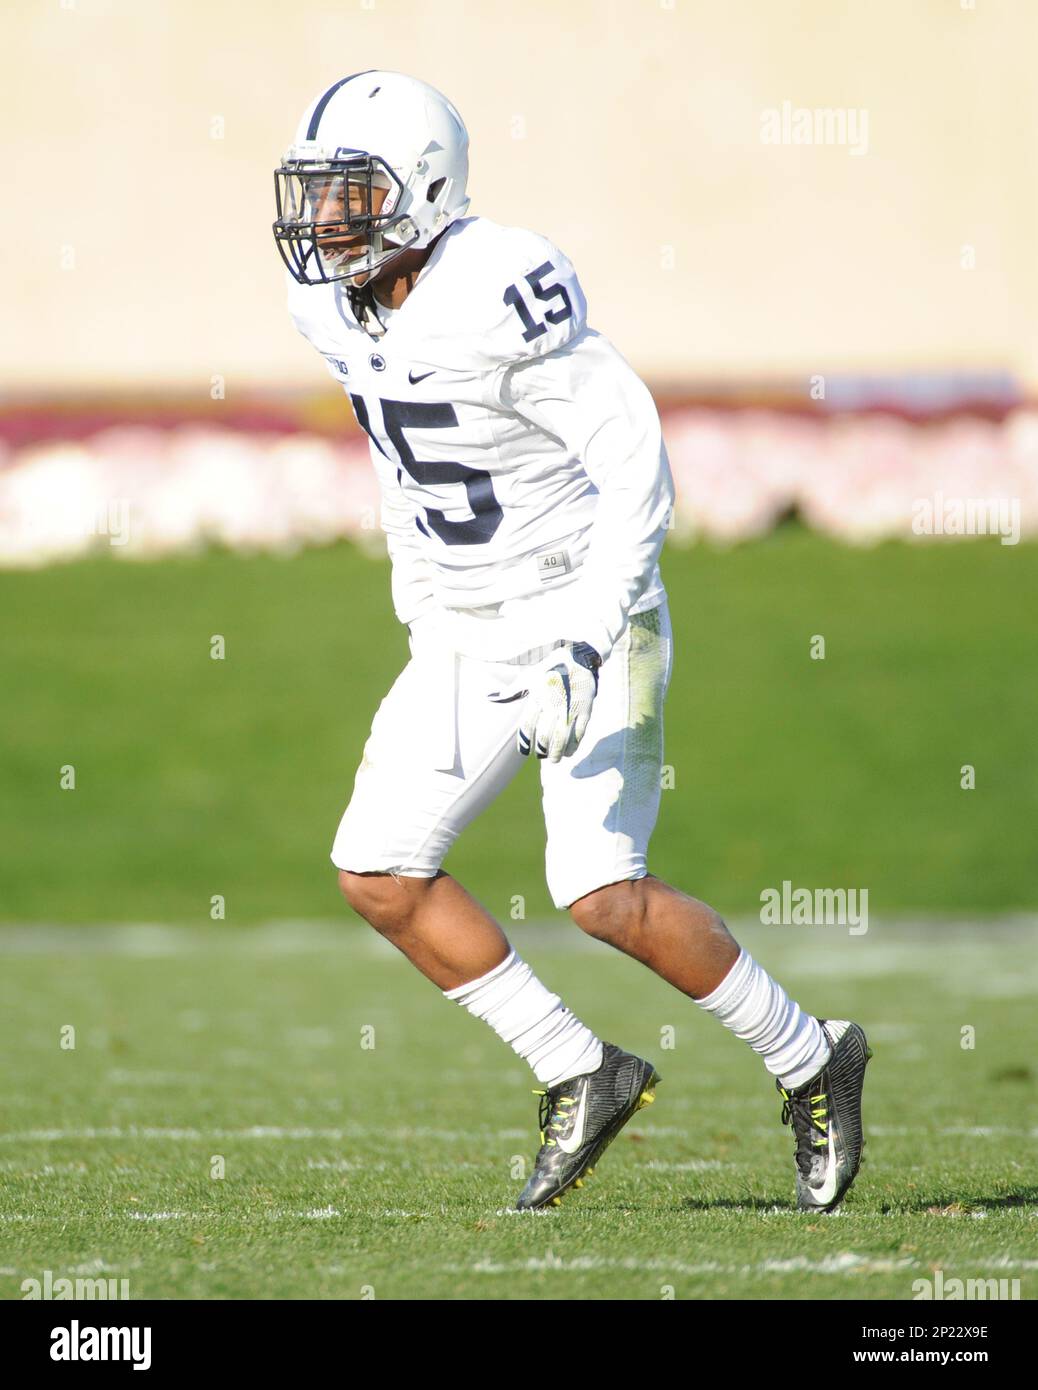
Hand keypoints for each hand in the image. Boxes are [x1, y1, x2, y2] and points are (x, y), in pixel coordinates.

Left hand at [488, 641, 601, 761]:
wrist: (578, 658)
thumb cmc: (550, 668)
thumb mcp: (529, 677)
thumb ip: (511, 692)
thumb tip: (489, 697)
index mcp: (537, 698)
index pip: (527, 726)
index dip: (524, 742)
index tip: (524, 751)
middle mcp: (552, 705)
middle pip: (544, 736)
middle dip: (541, 750)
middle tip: (540, 756)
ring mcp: (570, 709)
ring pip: (561, 738)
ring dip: (557, 753)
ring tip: (554, 760)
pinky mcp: (585, 711)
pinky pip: (579, 733)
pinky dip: (574, 746)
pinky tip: (569, 752)